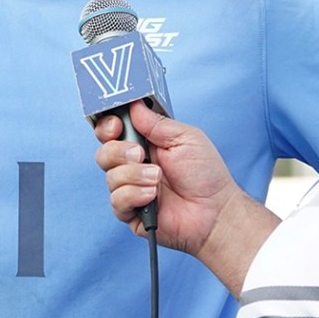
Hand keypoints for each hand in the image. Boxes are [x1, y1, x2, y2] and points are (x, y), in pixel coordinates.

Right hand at [93, 102, 241, 255]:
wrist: (215, 211)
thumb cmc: (206, 175)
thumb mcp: (185, 138)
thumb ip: (157, 123)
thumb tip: (134, 106)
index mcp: (144, 144)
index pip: (112, 132)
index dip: (108, 127)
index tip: (117, 126)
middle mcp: (134, 166)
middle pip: (104, 153)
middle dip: (119, 151)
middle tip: (140, 154)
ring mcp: (131, 189)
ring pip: (110, 177)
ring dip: (134, 175)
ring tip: (157, 179)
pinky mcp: (131, 212)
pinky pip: (117, 200)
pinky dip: (134, 195)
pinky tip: (152, 196)